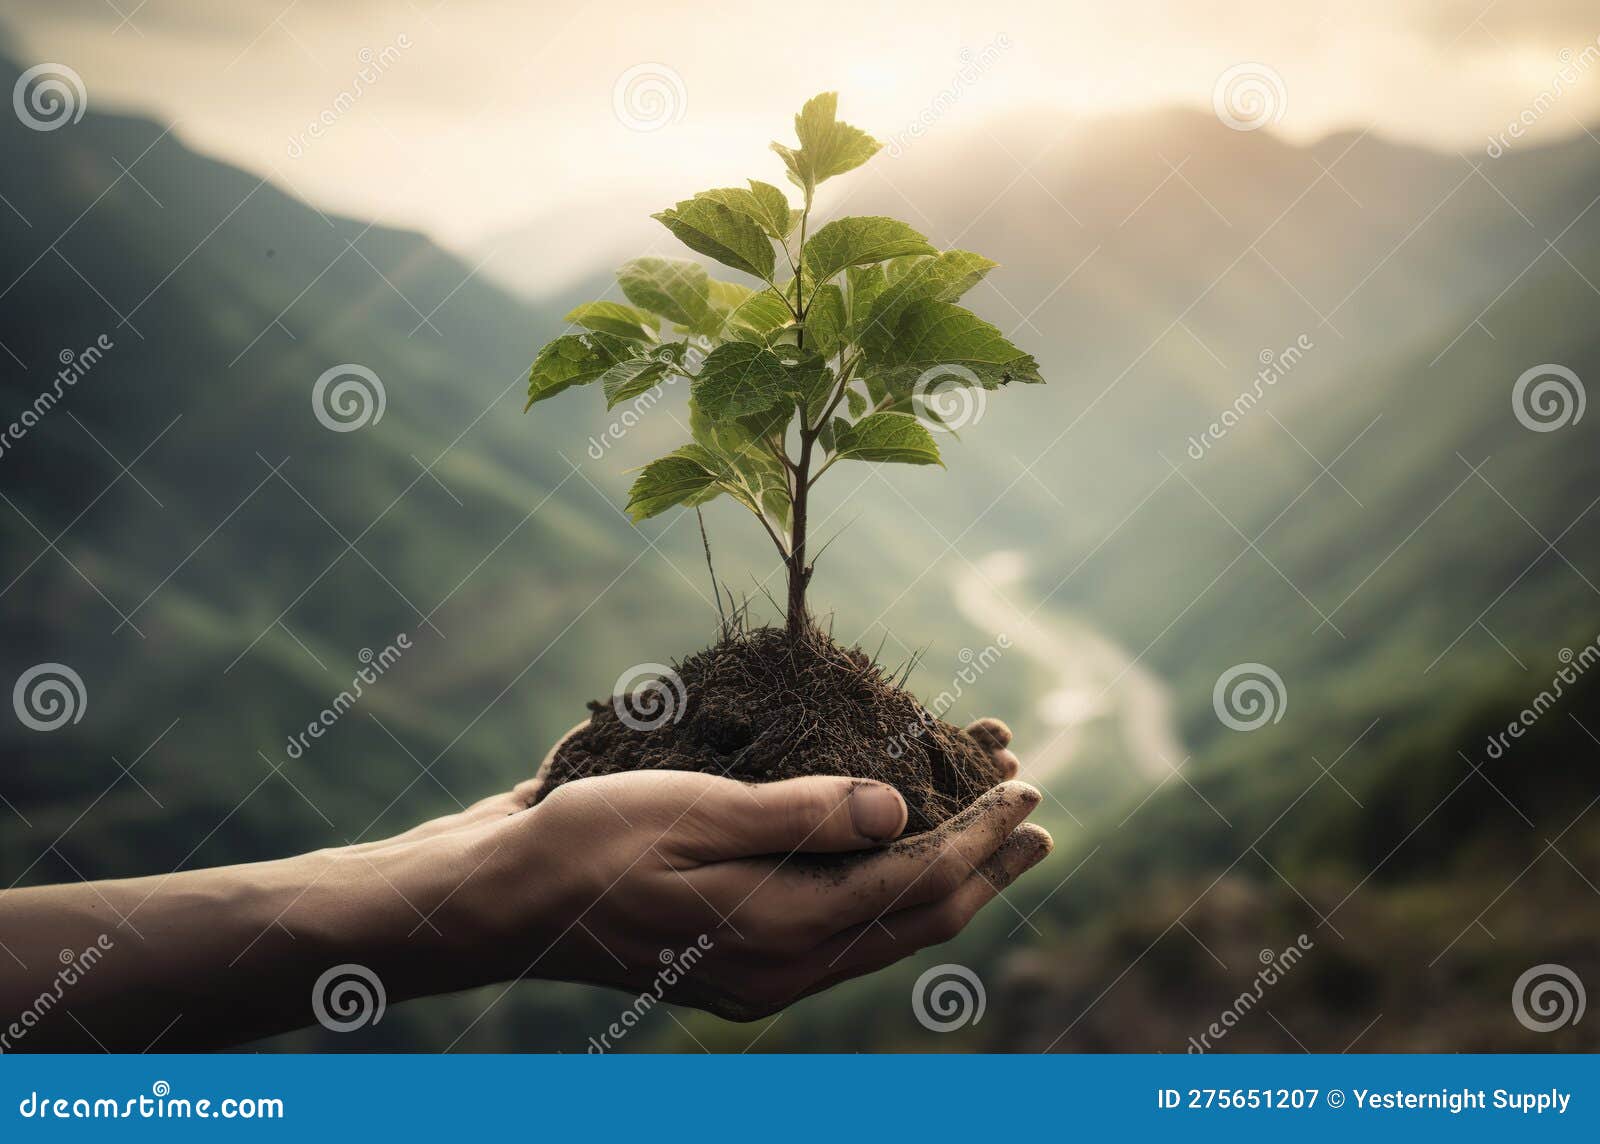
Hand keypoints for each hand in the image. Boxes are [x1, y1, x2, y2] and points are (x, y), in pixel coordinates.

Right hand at [423, 716, 1049, 1020]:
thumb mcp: (693, 812)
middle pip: (919, 920)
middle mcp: (785, 968)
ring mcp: (766, 973)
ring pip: (888, 931)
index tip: (1024, 784)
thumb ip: (800, 815)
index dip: (980, 835)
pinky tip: (901, 852)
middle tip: (1037, 813)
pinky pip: (847, 931)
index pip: (916, 885)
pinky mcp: (746, 958)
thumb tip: (897, 808)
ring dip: (948, 878)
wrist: (505, 901)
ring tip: (996, 835)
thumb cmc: (588, 844)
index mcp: (780, 932)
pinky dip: (892, 887)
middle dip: (986, 864)